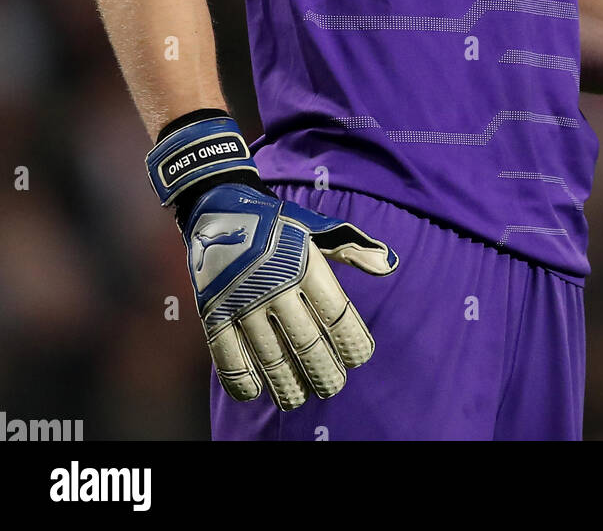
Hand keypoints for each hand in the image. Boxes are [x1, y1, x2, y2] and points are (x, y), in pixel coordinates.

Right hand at [182, 182, 398, 409]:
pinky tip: (256, 390)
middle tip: (334, 386)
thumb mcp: (316, 228)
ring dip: (288, 384)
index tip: (360, 358)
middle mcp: (275, 285)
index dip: (352, 342)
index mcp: (305, 265)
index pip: (337, 316)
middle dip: (324, 372)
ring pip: (271, 356)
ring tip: (300, 397)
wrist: (221, 205)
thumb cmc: (277, 224)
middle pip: (307, 343)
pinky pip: (228, 356)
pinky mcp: (213, 311)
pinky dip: (241, 379)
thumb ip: (353, 248)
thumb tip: (390, 265)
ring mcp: (242, 300)